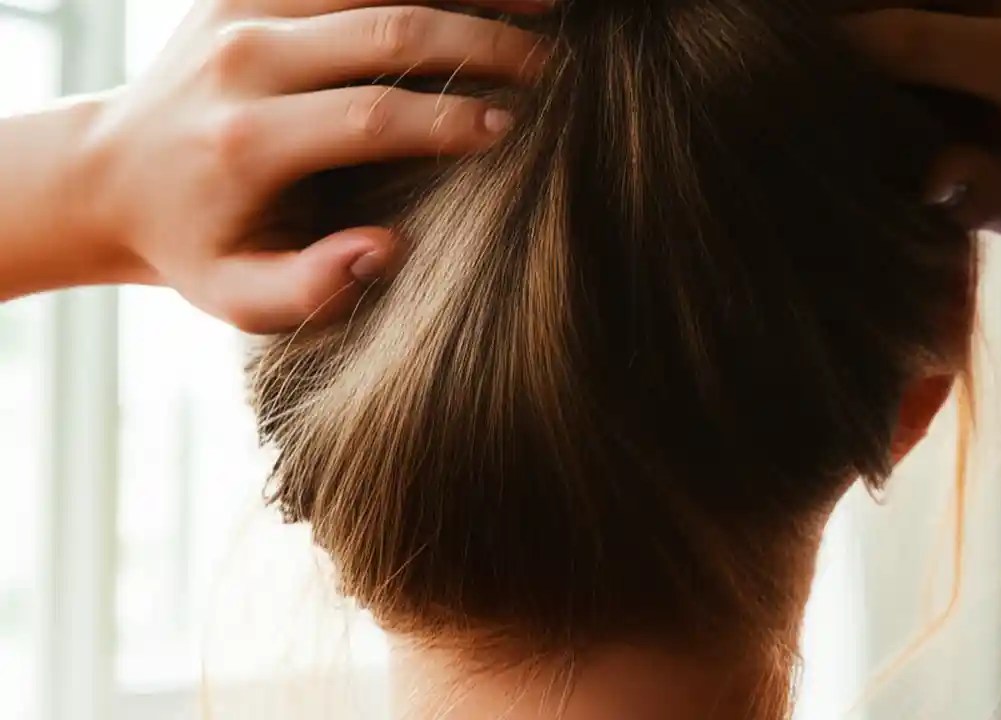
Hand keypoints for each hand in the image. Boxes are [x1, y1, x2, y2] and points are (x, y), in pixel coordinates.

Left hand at [82, 0, 550, 332]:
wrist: (113, 174)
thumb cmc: (195, 246)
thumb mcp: (237, 297)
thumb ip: (311, 289)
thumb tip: (388, 249)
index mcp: (245, 139)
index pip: (369, 115)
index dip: (448, 120)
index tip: (511, 130)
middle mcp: (242, 58)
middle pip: (385, 29)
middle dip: (480, 44)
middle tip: (549, 67)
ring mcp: (244, 7)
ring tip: (543, 4)